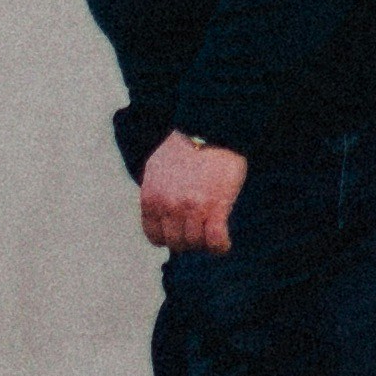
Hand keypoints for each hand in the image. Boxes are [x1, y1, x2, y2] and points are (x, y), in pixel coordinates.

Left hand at [138, 129, 249, 255]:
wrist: (210, 129)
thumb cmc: (186, 146)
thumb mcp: (157, 168)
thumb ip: (156, 193)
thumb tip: (161, 215)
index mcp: (151, 197)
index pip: (155, 236)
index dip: (169, 238)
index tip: (181, 234)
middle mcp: (168, 206)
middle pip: (176, 243)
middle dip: (189, 241)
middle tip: (201, 233)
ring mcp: (192, 208)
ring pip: (196, 243)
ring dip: (205, 243)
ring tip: (213, 236)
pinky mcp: (215, 207)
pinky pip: (215, 240)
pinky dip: (220, 246)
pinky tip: (224, 243)